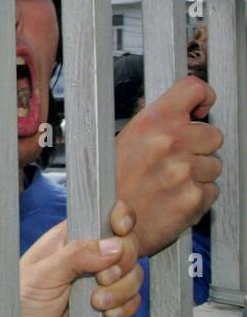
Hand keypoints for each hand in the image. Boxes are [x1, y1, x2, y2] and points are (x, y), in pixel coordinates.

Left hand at [18, 200, 143, 316]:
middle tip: (100, 280)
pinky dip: (125, 309)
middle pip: (127, 247)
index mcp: (68, 239)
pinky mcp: (108, 305)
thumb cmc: (18, 303)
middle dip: (121, 265)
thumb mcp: (42, 274)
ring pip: (134, 275)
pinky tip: (106, 316)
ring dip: (121, 291)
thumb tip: (113, 245)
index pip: (103, 216)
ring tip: (96, 304)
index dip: (120, 218)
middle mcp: (88, 257)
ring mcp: (99, 282)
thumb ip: (75, 256)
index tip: (121, 228)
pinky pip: (132, 301)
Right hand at [115, 75, 220, 257]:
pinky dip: (197, 196)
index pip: (194, 90)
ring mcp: (184, 171)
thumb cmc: (109, 184)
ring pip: (214, 165)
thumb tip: (184, 111)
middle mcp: (171, 142)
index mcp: (151, 122)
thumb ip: (156, 124)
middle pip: (213, 134)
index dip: (203, 97)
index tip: (201, 109)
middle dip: (200, 147)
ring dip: (198, 174)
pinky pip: (211, 190)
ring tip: (169, 182)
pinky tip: (172, 198)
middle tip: (176, 159)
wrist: (102, 227)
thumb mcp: (123, 140)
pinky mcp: (194, 198)